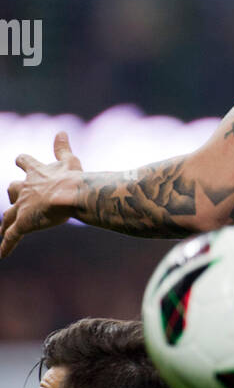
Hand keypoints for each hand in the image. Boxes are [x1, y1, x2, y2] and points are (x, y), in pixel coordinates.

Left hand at [1, 131, 82, 258]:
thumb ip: (62, 148)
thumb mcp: (69, 160)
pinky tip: (1, 255)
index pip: (25, 162)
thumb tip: (61, 132)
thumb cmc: (72, 178)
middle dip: (14, 193)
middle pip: (12, 189)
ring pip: (9, 216)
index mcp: (36, 172)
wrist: (69, 194)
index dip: (23, 162)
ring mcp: (22, 207)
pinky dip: (6, 246)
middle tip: (16, 198)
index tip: (21, 160)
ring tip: (3, 229)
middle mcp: (25, 189)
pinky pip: (11, 237)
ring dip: (7, 222)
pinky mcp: (23, 224)